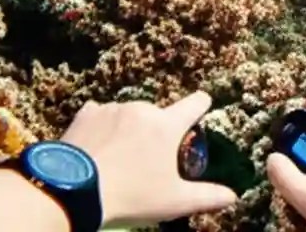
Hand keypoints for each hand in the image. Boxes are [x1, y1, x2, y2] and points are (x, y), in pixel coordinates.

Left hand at [59, 91, 237, 226]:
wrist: (72, 191)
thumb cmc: (130, 195)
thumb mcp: (173, 201)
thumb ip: (207, 197)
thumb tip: (234, 197)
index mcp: (167, 125)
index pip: (195, 103)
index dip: (201, 105)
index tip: (202, 107)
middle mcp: (143, 109)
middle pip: (158, 115)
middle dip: (156, 132)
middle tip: (148, 159)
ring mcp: (112, 109)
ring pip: (129, 116)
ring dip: (129, 129)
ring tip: (119, 158)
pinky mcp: (86, 115)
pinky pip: (101, 114)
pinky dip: (103, 126)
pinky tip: (98, 146)